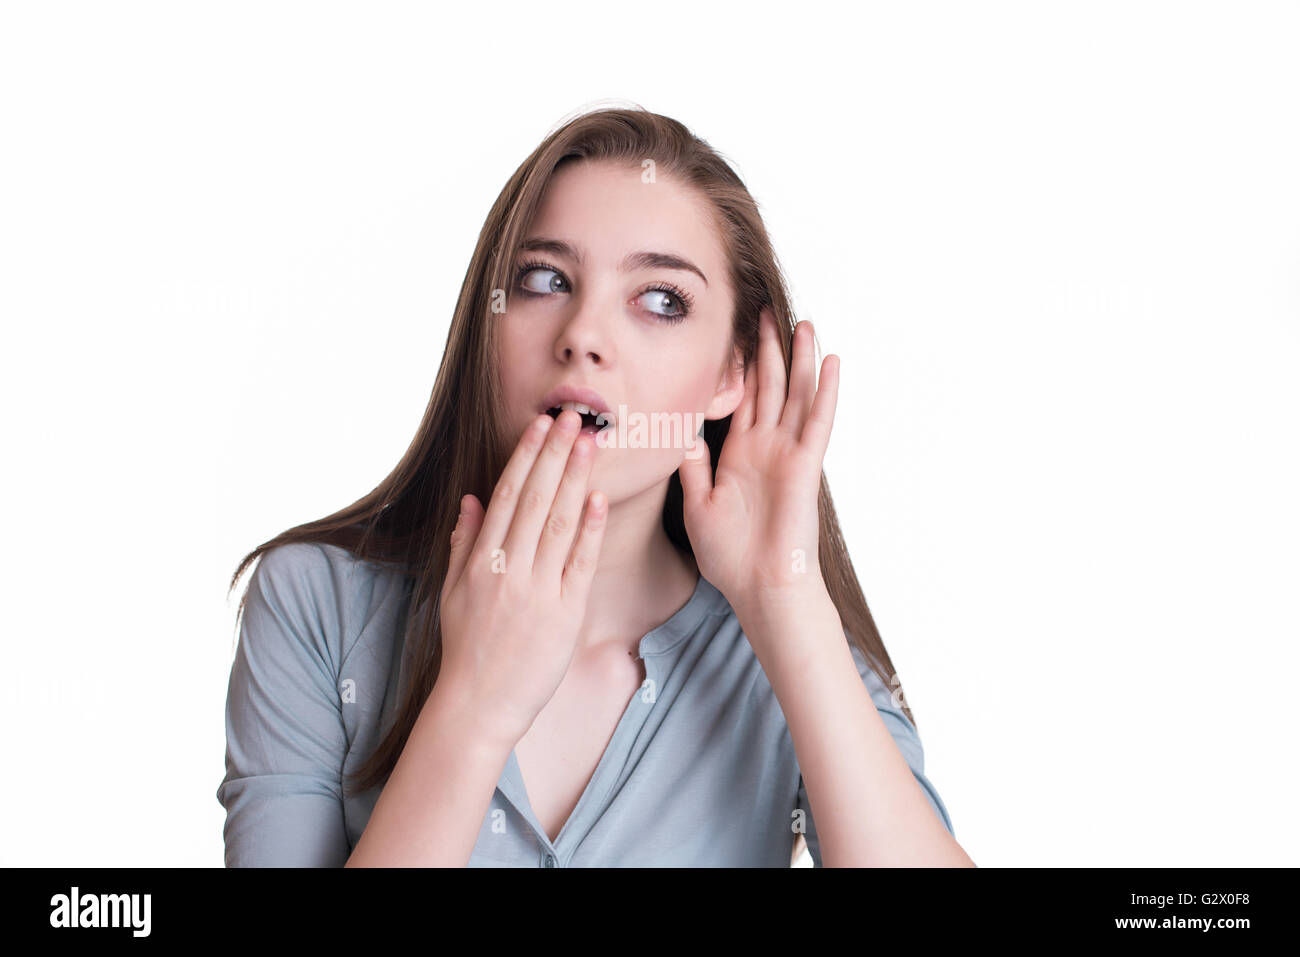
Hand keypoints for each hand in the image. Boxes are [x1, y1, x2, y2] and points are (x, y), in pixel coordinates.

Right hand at [436, 410, 606, 747]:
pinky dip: (590, 530)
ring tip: (591, 443)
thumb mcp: (452, 592)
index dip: (526, 456)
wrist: (478, 703)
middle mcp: (508, 570)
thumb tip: (472, 498)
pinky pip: (580, 564)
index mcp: (480, 560)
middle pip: (537, 500)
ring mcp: (537, 591)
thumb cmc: (466, 648)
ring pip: (560, 523)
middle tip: (575, 417)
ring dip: (577, 479)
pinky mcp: (564, 614)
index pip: (507, 495)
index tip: (541, 424)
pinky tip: (599, 499)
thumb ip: (463, 543)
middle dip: (556, 454)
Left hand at [678, 308, 838, 611]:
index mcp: (738, 455)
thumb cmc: (729, 556)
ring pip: (796, 396)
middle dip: (768, 350)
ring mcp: (788, 454)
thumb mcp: (697, 503)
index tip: (736, 334)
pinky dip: (825, 391)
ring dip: (801, 360)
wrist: (758, 587)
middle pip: (770, 388)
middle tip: (766, 310)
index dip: (740, 367)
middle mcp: (766, 448)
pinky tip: (831, 361)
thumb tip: (678, 433)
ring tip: (803, 324)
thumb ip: (691, 466)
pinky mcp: (805, 465)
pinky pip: (817, 422)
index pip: (741, 400)